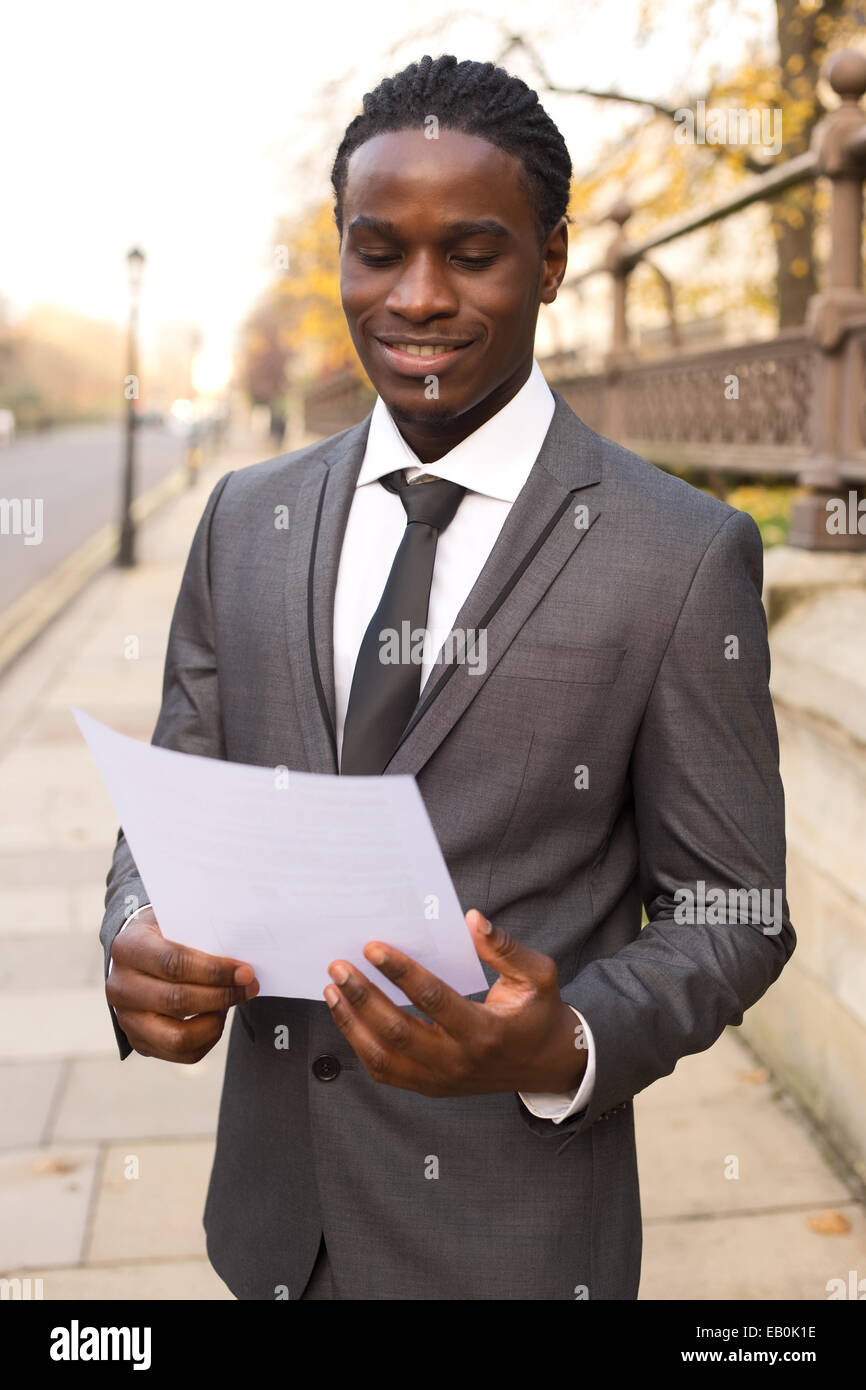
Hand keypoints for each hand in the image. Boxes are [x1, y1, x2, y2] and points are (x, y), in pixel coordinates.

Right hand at [107, 915, 258, 1062]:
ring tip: (231, 1002)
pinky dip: (208, 1038)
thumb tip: (243, 952)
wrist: (137, 956)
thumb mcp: (177, 922)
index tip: (245, 971)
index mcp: (129, 947)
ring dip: (214, 1021)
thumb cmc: (167, 935)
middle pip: (177, 1000)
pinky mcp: (139, 1041)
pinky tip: (217, 1017)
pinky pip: (181, 1053)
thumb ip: (203, 934)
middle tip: (250, 986)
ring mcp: (127, 1019)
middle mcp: (120, 986)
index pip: (173, 963)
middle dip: (221, 995)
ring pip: (178, 1036)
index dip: (214, 970)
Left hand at [323, 909, 585, 1097]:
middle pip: (397, 1031)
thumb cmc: (539, 1014)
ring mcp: (441, 1079)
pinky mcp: (431, 1087)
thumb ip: (506, 949)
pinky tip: (347, 1016)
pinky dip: (360, 1045)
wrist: (546, 1065)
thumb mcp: (538, 976)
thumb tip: (472, 920)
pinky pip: (386, 1071)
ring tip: (333, 990)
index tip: (372, 948)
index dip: (400, 972)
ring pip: (383, 1056)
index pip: (433, 999)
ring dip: (352, 1022)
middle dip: (363, 996)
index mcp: (484, 1032)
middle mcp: (458, 1061)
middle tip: (338, 967)